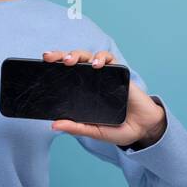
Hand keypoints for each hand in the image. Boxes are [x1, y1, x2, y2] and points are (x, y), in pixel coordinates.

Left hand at [41, 48, 165, 147]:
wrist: (144, 129)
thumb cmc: (118, 129)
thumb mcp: (94, 131)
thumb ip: (76, 127)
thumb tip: (54, 125)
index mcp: (81, 92)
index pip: (64, 75)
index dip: (53, 67)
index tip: (42, 64)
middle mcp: (91, 81)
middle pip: (73, 61)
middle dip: (60, 55)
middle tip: (49, 58)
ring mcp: (104, 75)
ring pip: (88, 56)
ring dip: (78, 55)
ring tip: (70, 61)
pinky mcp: (119, 73)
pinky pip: (109, 59)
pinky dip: (102, 58)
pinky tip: (97, 65)